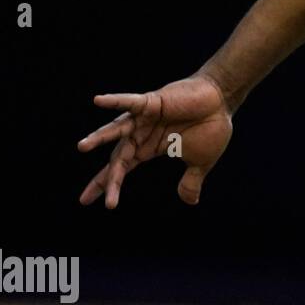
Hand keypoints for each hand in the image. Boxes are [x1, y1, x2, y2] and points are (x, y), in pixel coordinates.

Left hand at [77, 73, 232, 207]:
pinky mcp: (152, 102)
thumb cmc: (211, 127)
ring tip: (82, 147)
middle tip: (85, 199)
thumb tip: (190, 203)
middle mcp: (142, 134)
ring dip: (99, 137)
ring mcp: (144, 117)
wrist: (222, 101)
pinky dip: (115, 101)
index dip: (107, 185)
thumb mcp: (201, 161)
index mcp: (149, 148)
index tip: (89, 202)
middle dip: (106, 179)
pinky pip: (131, 102)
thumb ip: (191, 181)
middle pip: (118, 158)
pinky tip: (98, 101)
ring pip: (117, 130)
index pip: (122, 168)